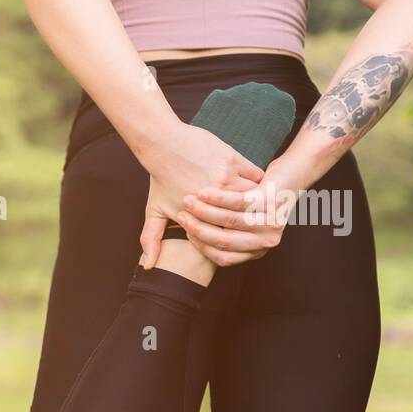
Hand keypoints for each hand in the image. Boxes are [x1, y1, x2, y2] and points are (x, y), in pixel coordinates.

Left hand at [136, 123, 264, 268]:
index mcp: (198, 215)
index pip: (227, 232)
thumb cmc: (160, 178)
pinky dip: (259, 181)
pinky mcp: (232, 160)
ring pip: (253, 195)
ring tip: (263, 204)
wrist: (163, 144)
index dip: (234, 233)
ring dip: (258, 200)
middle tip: (258, 218)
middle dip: (250, 219)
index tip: (239, 231)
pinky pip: (256, 175)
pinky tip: (260, 184)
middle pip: (243, 215)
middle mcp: (213, 199)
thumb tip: (149, 267)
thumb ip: (152, 239)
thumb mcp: (155, 210)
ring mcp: (224, 179)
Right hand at [174, 152, 318, 267]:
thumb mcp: (239, 223)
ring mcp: (269, 222)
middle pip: (223, 240)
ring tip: (188, 201)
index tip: (184, 230)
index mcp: (256, 251)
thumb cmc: (256, 201)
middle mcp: (265, 242)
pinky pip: (237, 202)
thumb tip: (189, 240)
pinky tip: (203, 192)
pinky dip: (218, 198)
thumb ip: (219, 236)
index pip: (222, 257)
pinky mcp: (270, 202)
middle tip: (181, 214)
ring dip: (204, 211)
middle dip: (197, 227)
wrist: (289, 176)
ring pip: (228, 221)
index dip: (200, 244)